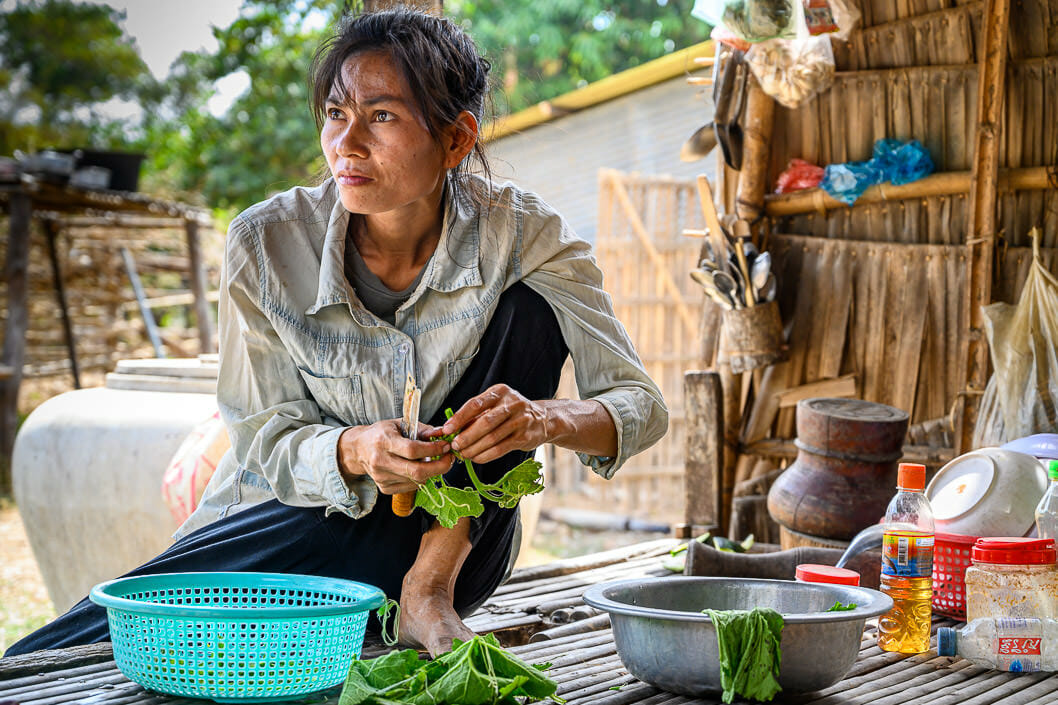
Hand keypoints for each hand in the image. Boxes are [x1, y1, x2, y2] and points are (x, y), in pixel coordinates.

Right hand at [338, 420, 452, 494]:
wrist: (359, 449)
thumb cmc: (381, 434)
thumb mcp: (400, 424)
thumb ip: (422, 429)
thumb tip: (443, 434)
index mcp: (384, 441)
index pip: (412, 450)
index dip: (433, 449)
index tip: (445, 445)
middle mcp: (380, 461)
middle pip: (416, 470)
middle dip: (439, 466)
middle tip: (449, 458)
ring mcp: (381, 477)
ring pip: (416, 480)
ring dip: (432, 472)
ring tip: (436, 461)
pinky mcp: (384, 488)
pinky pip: (411, 487)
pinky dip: (421, 478)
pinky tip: (421, 469)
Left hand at [439, 384, 548, 463]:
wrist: (543, 419)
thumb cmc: (511, 412)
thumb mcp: (495, 405)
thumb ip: (476, 415)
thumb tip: (452, 430)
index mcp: (500, 392)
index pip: (475, 404)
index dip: (459, 418)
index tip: (447, 430)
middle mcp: (512, 403)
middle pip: (484, 422)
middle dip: (466, 436)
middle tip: (455, 446)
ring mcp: (520, 420)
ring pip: (492, 437)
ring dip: (474, 448)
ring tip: (464, 454)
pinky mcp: (524, 437)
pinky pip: (501, 448)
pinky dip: (486, 455)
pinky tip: (476, 458)